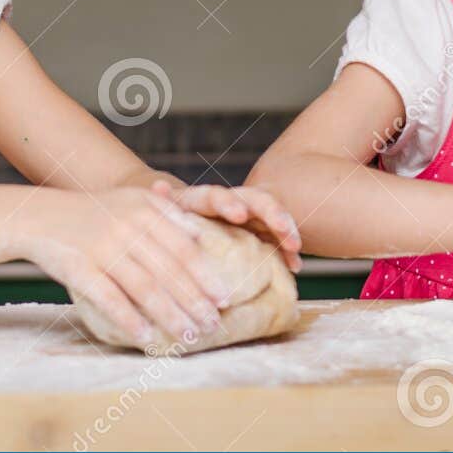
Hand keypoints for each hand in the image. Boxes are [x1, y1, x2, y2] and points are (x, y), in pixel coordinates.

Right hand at [20, 186, 230, 345]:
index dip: (206, 275)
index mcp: (145, 209)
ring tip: (189, 336)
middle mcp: (127, 227)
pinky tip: (146, 339)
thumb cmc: (96, 212)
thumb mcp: (132, 200)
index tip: (224, 298)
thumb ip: (167, 214)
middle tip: (213, 325)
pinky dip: (130, 320)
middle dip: (195, 301)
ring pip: (145, 288)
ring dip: (170, 316)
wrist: (43, 214)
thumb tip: (201, 236)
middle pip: (169, 271)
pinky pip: (110, 299)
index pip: (184, 247)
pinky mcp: (80, 268)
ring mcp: (103, 249)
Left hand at [151, 179, 303, 272]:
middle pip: (255, 200)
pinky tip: (294, 266)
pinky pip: (277, 239)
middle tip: (284, 229)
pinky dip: (287, 251)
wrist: (177, 215)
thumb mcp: (160, 211)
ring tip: (295, 250)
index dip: (229, 203)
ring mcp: (246, 217)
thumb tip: (158, 186)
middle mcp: (229, 202)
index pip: (218, 195)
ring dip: (286, 231)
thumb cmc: (165, 217)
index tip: (239, 215)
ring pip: (272, 217)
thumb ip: (162, 202)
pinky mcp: (256, 233)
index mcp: (203, 199)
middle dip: (272, 214)